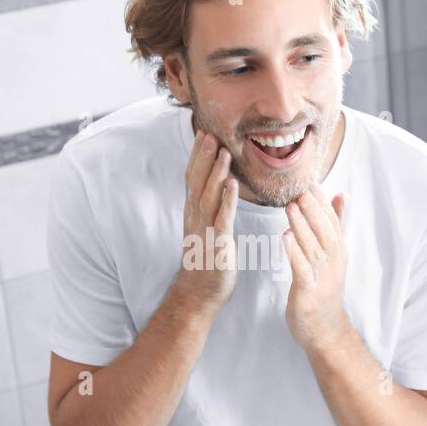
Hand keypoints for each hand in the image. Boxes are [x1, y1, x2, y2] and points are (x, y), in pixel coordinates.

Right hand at [173, 130, 238, 314]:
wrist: (200, 292)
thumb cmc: (207, 259)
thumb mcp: (206, 227)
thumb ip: (210, 205)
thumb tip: (218, 184)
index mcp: (193, 212)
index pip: (193, 177)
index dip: (197, 155)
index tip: (203, 133)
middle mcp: (195, 217)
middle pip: (197, 181)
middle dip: (204, 156)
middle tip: (210, 132)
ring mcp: (205, 230)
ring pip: (208, 196)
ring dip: (216, 173)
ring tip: (224, 151)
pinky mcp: (218, 243)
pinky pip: (222, 218)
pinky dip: (227, 200)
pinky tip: (233, 185)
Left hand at [282, 183, 349, 350]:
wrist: (325, 331)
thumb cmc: (325, 291)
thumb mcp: (334, 256)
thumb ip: (337, 226)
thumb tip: (342, 195)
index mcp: (338, 253)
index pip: (333, 223)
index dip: (323, 203)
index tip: (311, 183)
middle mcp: (333, 264)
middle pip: (325, 232)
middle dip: (314, 211)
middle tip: (301, 190)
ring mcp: (322, 279)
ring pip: (314, 248)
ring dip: (303, 226)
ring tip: (291, 207)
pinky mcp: (308, 294)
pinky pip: (302, 270)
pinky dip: (295, 253)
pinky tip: (285, 238)